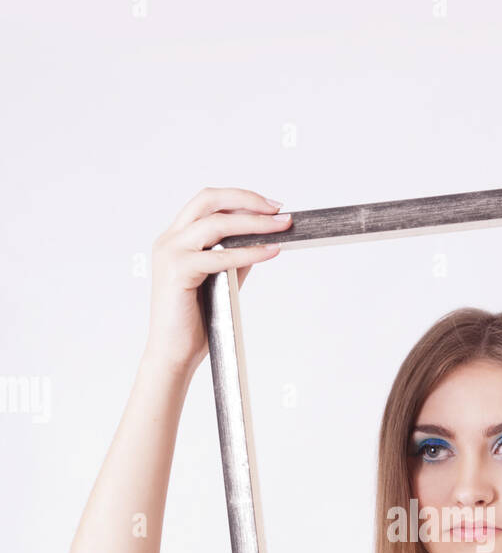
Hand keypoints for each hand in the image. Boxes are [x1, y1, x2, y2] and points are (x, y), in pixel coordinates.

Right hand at [145, 186, 290, 376]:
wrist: (174, 353)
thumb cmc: (196, 322)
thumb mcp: (222, 280)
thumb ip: (236, 256)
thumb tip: (262, 237)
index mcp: (176, 238)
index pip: (208, 202)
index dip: (241, 199)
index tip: (271, 206)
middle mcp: (169, 239)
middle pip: (209, 200)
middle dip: (247, 200)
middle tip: (279, 210)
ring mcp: (170, 253)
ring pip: (216, 224)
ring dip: (254, 223)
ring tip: (281, 227)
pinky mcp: (177, 271)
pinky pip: (220, 256)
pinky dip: (249, 252)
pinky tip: (271, 251)